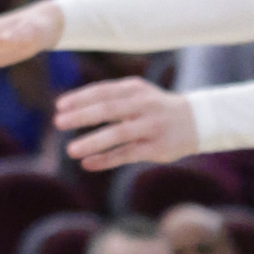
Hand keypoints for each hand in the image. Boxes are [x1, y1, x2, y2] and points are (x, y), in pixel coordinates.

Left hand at [56, 77, 198, 168]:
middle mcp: (143, 105)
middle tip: (58, 122)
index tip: (59, 105)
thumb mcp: (137, 95)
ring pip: (118, 133)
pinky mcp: (157, 147)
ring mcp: (151, 126)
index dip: (81, 97)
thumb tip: (73, 107)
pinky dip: (106, 159)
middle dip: (82, 116)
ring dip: (93, 142)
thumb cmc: (155, 107)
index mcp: (135, 89)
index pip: (104, 91)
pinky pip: (127, 154)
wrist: (195, 121)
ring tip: (70, 150)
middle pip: (109, 109)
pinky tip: (87, 164)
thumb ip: (110, 99)